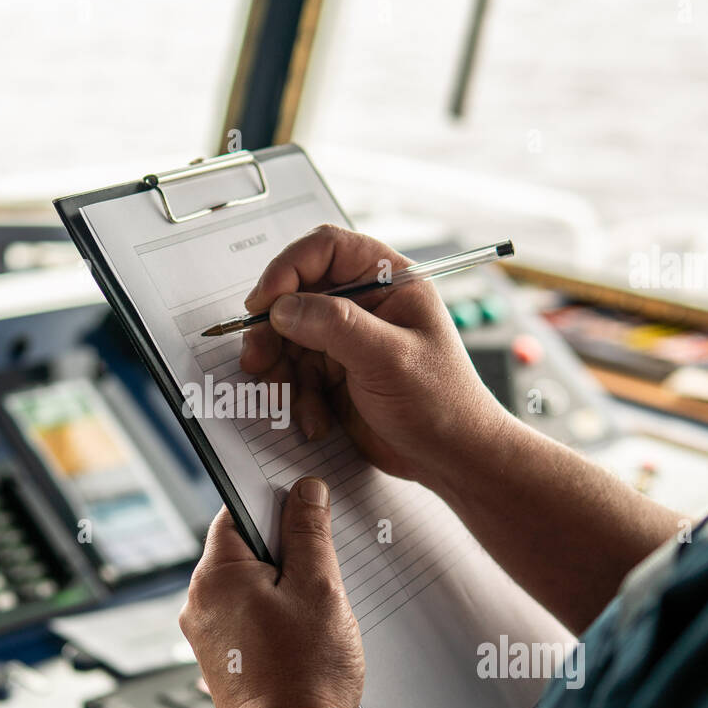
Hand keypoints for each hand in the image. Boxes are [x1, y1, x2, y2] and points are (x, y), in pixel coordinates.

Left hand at [179, 477, 363, 707]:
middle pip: (242, 550)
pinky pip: (244, 619)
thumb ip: (309, 532)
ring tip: (314, 611)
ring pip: (246, 587)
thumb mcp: (319, 588)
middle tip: (321, 568)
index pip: (237, 512)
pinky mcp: (219, 660)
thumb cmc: (305, 673)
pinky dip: (272, 617)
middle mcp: (198, 603)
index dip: (273, 503)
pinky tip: (301, 635)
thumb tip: (305, 491)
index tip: (303, 506)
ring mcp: (205, 635)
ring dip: (280, 587)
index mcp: (215, 576)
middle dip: (283, 552)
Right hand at [240, 224, 508, 491]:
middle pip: (296, 294)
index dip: (288, 269)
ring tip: (288, 398)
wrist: (449, 458)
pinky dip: (296, 396)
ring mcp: (348, 339)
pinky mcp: (336, 373)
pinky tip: (317, 418)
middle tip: (258, 356)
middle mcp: (365, 303)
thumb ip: (334, 325)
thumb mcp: (388, 358)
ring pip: (289, 338)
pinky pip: (297, 373)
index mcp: (389, 281)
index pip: (326, 250)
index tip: (264, 303)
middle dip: (274, 329)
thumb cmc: (441, 403)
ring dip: (282, 370)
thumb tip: (283, 307)